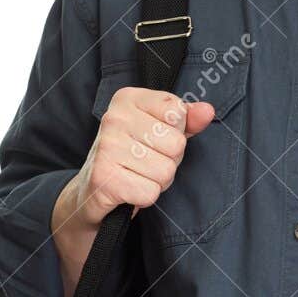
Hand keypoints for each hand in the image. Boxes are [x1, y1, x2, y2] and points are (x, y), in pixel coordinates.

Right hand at [52, 87, 214, 296]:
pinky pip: (150, 193)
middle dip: (168, 162)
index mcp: (128, 99)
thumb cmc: (130, 156)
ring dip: (157, 182)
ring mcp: (107, 148)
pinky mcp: (104, 178)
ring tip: (136, 176)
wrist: (90, 191)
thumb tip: (207, 111)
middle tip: (145, 164)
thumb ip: (187, 120)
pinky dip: (145, 198)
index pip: (178, 113)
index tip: (154, 139)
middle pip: (176, 145)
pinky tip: (128, 190)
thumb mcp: (160, 131)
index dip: (175, 133)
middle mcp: (114, 118)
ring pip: (166, 172)